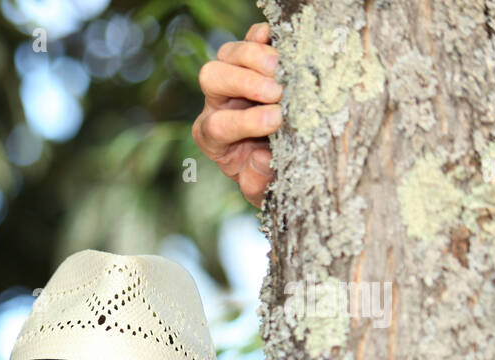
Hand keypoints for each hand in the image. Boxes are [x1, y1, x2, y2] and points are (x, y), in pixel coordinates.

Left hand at [192, 22, 281, 207]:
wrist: (281, 157)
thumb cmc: (267, 174)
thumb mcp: (261, 189)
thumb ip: (257, 182)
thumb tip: (261, 159)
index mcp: (212, 136)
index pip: (217, 125)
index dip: (245, 122)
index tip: (276, 120)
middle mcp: (217, 103)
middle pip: (212, 79)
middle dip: (244, 83)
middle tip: (276, 91)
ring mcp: (232, 76)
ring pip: (228, 55)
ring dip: (254, 57)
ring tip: (282, 68)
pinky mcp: (252, 59)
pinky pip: (251, 38)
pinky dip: (261, 35)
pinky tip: (274, 36)